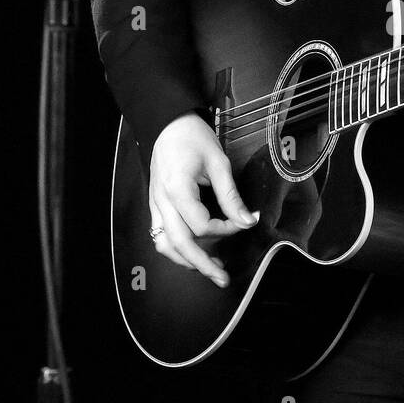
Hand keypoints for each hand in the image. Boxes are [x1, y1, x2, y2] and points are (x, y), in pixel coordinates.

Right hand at [148, 113, 258, 286]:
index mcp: (177, 189)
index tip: (241, 221)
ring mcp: (155, 205)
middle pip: (179, 244)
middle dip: (202, 264)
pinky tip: (195, 252)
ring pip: (165, 244)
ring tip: (210, 269)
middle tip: (223, 278)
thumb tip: (248, 220)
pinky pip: (161, 235)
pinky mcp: (155, 206)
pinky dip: (177, 249)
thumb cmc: (193, 137)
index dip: (224, 230)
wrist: (168, 123)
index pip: (201, 226)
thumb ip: (231, 195)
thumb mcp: (218, 162)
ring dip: (187, 260)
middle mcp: (162, 201)